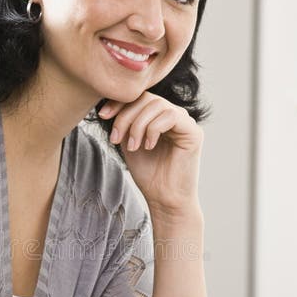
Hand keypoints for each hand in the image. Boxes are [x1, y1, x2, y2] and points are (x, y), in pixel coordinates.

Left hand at [98, 93, 202, 215]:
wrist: (164, 199)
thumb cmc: (148, 174)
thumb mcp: (129, 142)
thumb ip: (125, 122)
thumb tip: (109, 103)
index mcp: (159, 117)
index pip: (139, 97)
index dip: (119, 103)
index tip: (102, 115)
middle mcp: (174, 115)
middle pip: (147, 99)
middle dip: (126, 117)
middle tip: (116, 139)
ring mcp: (185, 122)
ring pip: (157, 105)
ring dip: (138, 125)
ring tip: (133, 146)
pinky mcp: (193, 132)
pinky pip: (171, 116)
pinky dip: (154, 129)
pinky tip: (148, 146)